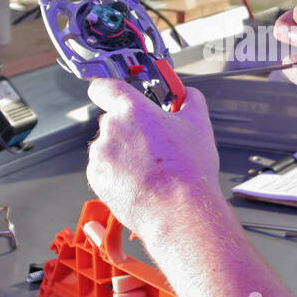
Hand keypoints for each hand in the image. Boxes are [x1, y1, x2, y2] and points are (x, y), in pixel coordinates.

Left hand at [86, 78, 222, 241]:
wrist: (179, 209)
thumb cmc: (188, 170)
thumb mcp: (199, 125)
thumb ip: (190, 101)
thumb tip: (188, 95)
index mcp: (132, 109)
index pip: (104, 87)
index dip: (108, 90)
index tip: (114, 96)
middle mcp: (111, 128)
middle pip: (112, 121)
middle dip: (129, 130)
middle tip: (151, 145)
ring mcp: (101, 154)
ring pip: (108, 147)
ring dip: (122, 154)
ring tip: (149, 170)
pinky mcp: (96, 178)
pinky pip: (103, 170)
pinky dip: (116, 175)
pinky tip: (139, 183)